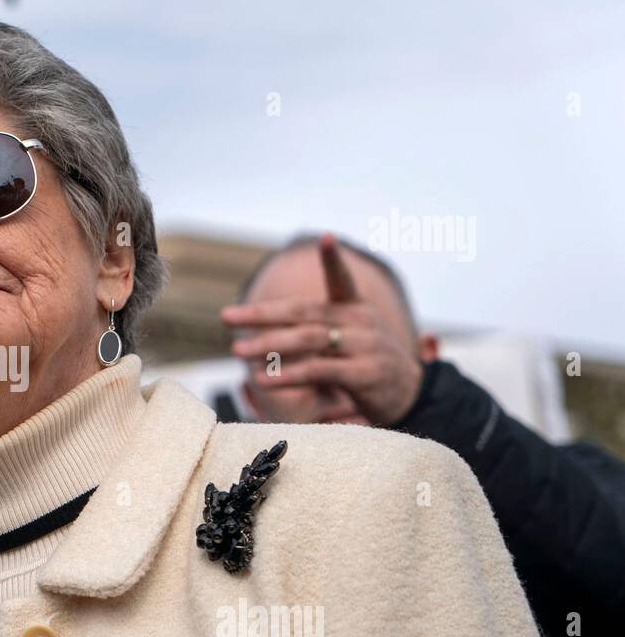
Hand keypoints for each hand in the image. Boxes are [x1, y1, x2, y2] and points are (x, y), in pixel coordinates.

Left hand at [221, 234, 423, 425]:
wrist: (411, 398)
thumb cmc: (367, 366)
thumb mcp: (348, 341)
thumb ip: (316, 331)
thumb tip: (267, 332)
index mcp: (356, 309)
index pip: (343, 279)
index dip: (334, 260)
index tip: (327, 238)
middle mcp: (361, 322)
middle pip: (303, 313)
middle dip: (261, 315)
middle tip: (226, 317)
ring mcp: (364, 346)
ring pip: (307, 340)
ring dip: (268, 346)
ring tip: (237, 351)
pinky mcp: (363, 374)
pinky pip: (318, 371)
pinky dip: (287, 375)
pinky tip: (261, 381)